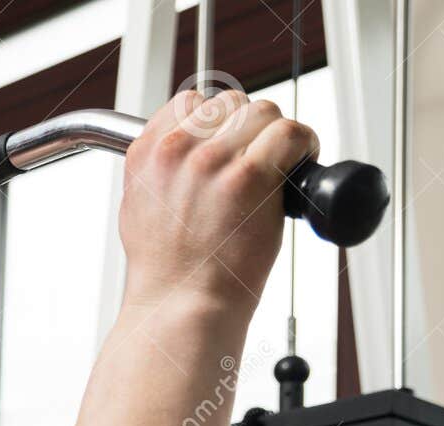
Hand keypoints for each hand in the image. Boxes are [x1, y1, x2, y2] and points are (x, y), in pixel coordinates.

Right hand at [118, 90, 318, 313]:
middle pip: (230, 103)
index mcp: (146, 154)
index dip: (216, 121)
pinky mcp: (250, 176)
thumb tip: (187, 149)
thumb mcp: (139, 209)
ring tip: (281, 167)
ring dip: (278, 136)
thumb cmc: (168, 270)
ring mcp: (212, 161)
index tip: (230, 143)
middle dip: (249, 128)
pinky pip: (290, 133)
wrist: (182, 305)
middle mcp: (176, 151)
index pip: (188, 102)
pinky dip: (304, 146)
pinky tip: (300, 167)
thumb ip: (159, 170)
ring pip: (263, 112)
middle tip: (260, 160)